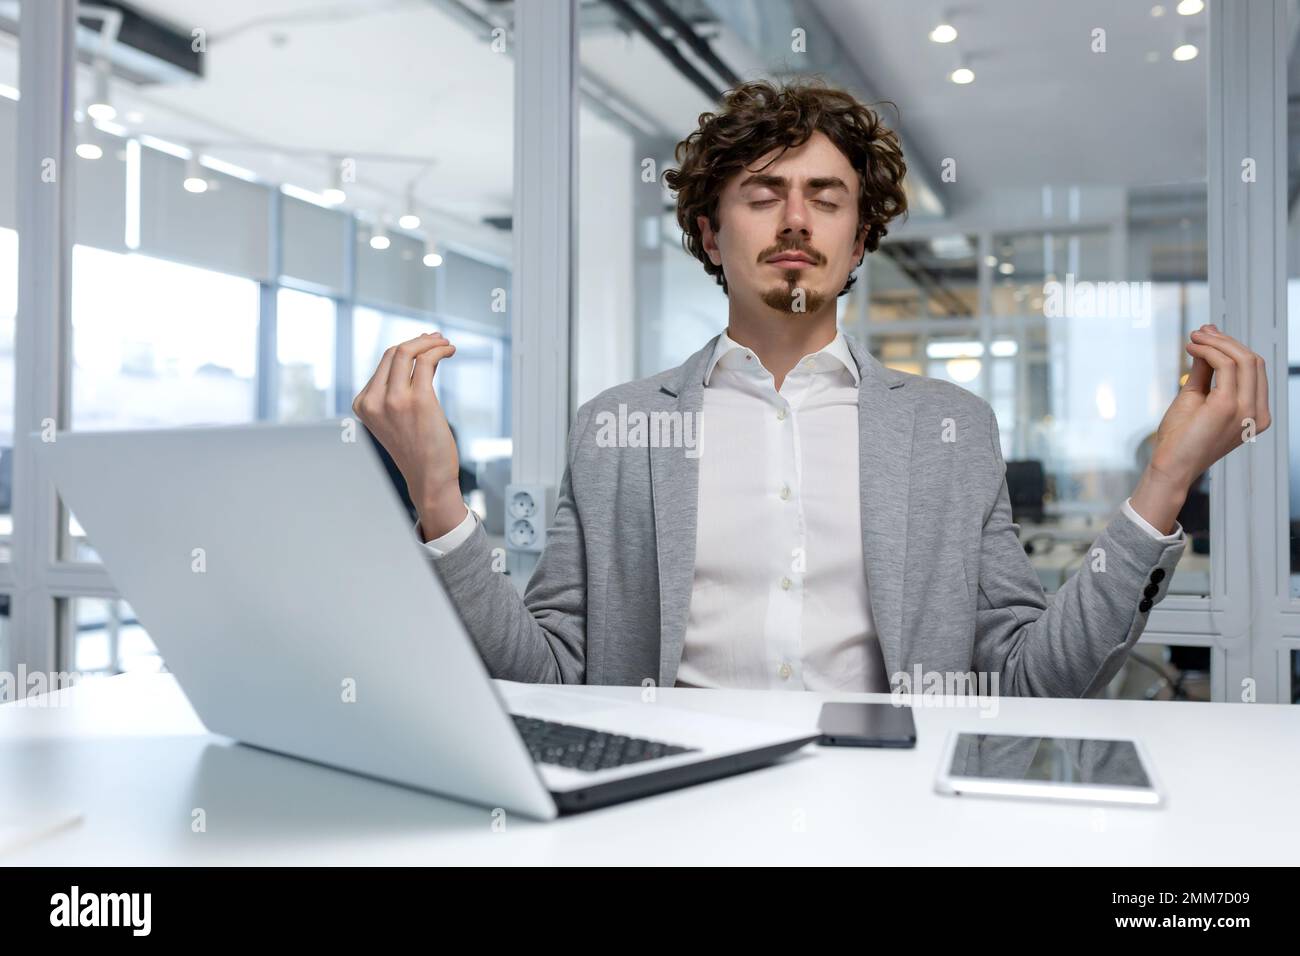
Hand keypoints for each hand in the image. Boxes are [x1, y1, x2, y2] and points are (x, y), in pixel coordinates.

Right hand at [352, 332, 467, 540]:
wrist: (428, 478)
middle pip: (394, 353)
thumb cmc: (417, 450)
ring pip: (408, 352)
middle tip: (437, 340)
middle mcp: (374, 401)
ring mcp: (395, 400)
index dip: (406, 348)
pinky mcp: (418, 400)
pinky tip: (450, 351)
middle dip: (418, 342)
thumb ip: (398, 390)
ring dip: (430, 343)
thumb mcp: (396, 418)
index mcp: (364, 404)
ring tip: (445, 343)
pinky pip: (426, 361)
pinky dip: (439, 350)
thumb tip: (420, 356)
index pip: (384, 363)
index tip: (425, 344)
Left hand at [1149, 324, 1270, 487]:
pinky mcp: (1228, 406)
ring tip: (1193, 338)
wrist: (1170, 465)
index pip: (1254, 369)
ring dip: (1216, 342)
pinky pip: (1225, 365)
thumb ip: (1206, 372)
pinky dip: (1208, 351)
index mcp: (1255, 413)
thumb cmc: (1181, 438)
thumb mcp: (1197, 397)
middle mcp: (1256, 412)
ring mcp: (1245, 410)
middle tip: (1199, 332)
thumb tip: (1207, 343)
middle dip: (1225, 340)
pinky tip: (1192, 349)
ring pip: (1243, 359)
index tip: (1209, 335)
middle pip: (1253, 360)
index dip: (1233, 347)